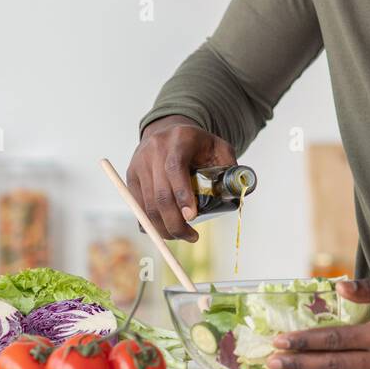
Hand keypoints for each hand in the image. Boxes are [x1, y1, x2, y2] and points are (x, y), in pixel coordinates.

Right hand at [125, 114, 237, 241]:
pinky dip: (150, 223)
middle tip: (191, 237)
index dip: (182, 194)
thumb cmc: (198, 144)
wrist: (169, 131)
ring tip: (181, 236)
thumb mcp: (219, 147)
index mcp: (179, 140)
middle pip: (160, 193)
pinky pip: (138, 207)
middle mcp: (155, 150)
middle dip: (175, 222)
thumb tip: (238, 193)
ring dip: (163, 227)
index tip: (193, 217)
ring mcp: (140, 164)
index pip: (175, 168)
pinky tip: (164, 229)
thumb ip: (230, 167)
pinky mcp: (131, 177)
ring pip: (146, 205)